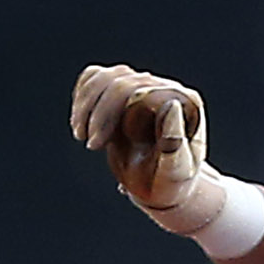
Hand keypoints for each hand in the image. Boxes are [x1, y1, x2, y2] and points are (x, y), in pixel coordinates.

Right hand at [69, 63, 230, 234]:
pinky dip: (83, 95)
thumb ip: (175, 141)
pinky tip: (80, 120)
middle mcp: (163, 89)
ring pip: (105, 76)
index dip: (109, 111)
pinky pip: (97, 78)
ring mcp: (142, 89)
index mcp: (184, 101)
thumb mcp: (177, 170)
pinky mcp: (125, 96)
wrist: (163, 188)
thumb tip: (170, 105)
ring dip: (85, 103)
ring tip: (81, 134)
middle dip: (95, 112)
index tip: (95, 144)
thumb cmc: (173, 183)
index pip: (138, 89)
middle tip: (91, 146)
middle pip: (118, 80)